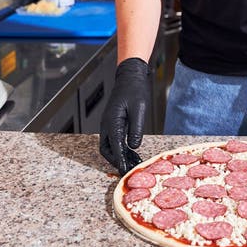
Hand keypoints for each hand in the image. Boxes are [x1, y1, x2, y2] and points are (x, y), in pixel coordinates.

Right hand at [100, 57, 150, 175]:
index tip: (126, 171)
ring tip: (133, 163)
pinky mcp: (113, 122)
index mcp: (112, 121)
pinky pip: (114, 139)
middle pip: (106, 149)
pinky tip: (132, 152)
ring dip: (118, 156)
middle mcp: (107, 123)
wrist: (130, 76)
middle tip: (128, 169)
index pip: (114, 146)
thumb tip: (133, 146)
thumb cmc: (134, 89)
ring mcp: (109, 123)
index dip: (120, 161)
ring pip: (109, 145)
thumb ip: (136, 128)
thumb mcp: (139, 108)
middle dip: (116, 161)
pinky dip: (121, 148)